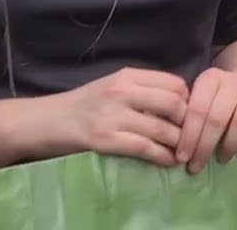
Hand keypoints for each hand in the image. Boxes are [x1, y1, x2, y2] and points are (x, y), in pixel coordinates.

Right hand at [43, 68, 188, 167]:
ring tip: (183, 152)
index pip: (174, 83)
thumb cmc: (83, 105)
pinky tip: (168, 161)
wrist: (44, 121)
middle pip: (174, 104)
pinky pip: (144, 148)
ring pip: (162, 128)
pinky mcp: (103, 139)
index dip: (189, 101)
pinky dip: (161, 156)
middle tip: (192, 136)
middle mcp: (122, 91)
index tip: (191, 116)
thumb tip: (181, 104)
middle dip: (188, 123)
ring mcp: (112, 115)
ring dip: (178, 143)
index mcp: (128, 76)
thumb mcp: (113, 86)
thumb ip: (142, 90)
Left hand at [175, 67, 236, 173]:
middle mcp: (234, 81)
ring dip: (228, 146)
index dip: (188, 136)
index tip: (182, 158)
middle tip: (197, 165)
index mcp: (211, 78)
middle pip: (217, 118)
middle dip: (204, 146)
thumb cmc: (220, 97)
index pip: (197, 109)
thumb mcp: (202, 96)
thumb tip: (176, 148)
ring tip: (221, 159)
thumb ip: (190, 115)